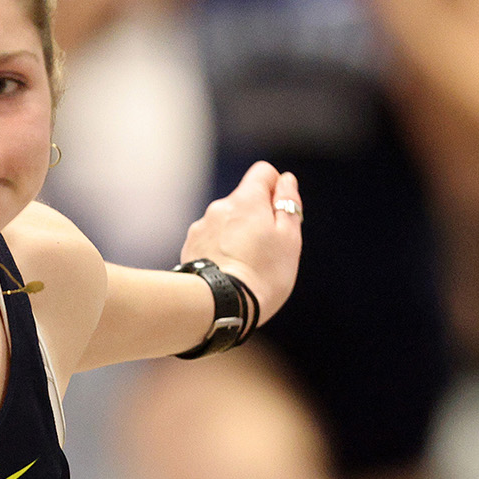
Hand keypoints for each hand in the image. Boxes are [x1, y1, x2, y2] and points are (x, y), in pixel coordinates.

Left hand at [180, 161, 301, 318]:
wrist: (219, 305)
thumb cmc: (262, 273)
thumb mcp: (289, 238)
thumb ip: (288, 204)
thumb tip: (285, 180)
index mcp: (246, 199)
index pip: (263, 172)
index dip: (276, 187)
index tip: (280, 212)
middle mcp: (219, 207)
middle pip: (244, 200)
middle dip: (257, 217)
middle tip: (267, 248)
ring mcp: (201, 227)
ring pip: (226, 222)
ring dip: (237, 234)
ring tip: (246, 264)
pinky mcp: (189, 247)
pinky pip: (211, 240)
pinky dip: (220, 249)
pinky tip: (227, 270)